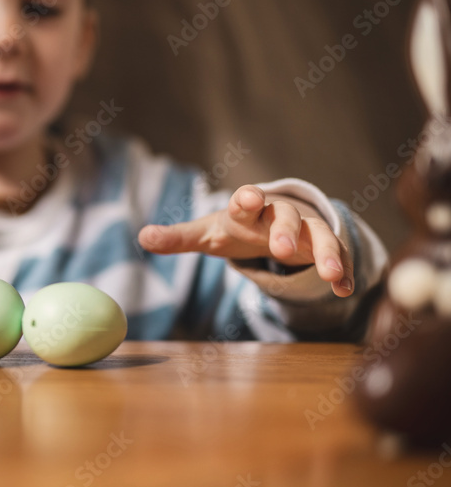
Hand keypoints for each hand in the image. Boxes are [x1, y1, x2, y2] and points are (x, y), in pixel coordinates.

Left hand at [137, 185, 353, 296]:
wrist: (272, 221)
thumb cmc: (236, 227)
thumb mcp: (207, 233)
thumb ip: (177, 237)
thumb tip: (142, 237)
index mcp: (247, 209)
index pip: (245, 200)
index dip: (246, 199)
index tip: (247, 199)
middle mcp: (279, 215)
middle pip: (287, 217)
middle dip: (287, 231)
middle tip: (282, 250)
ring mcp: (307, 230)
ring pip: (320, 236)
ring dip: (325, 254)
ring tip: (329, 275)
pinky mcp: (323, 249)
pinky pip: (339, 258)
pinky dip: (343, 271)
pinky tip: (344, 288)